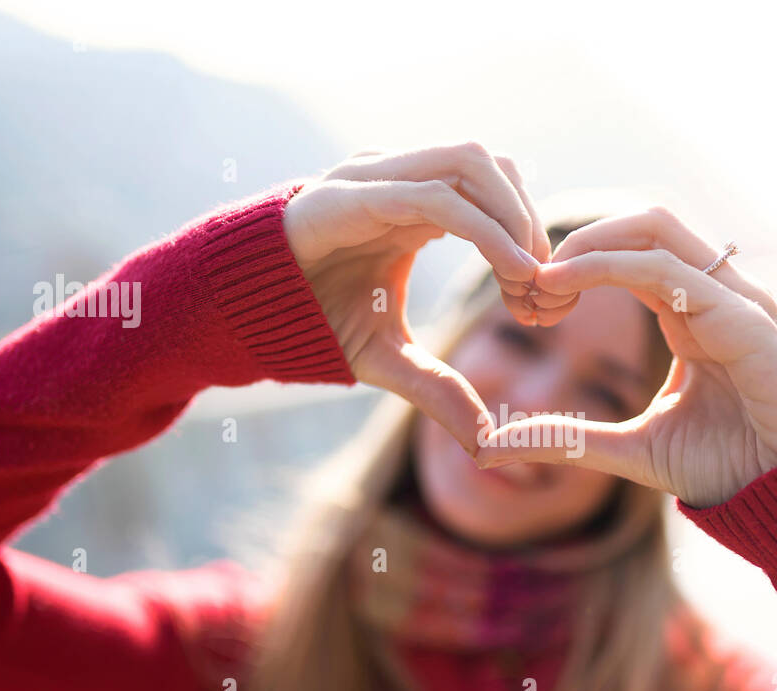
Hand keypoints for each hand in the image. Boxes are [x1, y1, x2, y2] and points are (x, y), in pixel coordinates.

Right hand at [282, 142, 549, 455]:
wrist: (233, 315)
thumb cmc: (306, 323)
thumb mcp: (386, 359)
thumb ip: (436, 389)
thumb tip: (485, 442)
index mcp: (412, 205)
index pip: (494, 191)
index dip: (530, 237)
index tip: (543, 299)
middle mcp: (398, 179)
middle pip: (493, 165)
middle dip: (530, 223)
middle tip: (543, 290)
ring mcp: (373, 179)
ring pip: (471, 162)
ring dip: (514, 218)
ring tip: (529, 279)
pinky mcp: (351, 195)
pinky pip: (434, 196)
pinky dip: (485, 229)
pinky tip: (512, 271)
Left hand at [473, 207, 776, 507]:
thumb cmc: (726, 465)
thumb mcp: (629, 450)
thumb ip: (568, 439)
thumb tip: (493, 446)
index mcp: (688, 310)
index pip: (626, 254)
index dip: (571, 266)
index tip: (524, 298)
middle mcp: (712, 291)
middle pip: (638, 225)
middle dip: (576, 242)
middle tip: (524, 279)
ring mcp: (732, 296)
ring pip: (653, 229)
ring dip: (587, 245)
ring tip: (539, 278)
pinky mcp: (743, 316)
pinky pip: (669, 270)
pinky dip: (611, 266)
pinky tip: (564, 283)